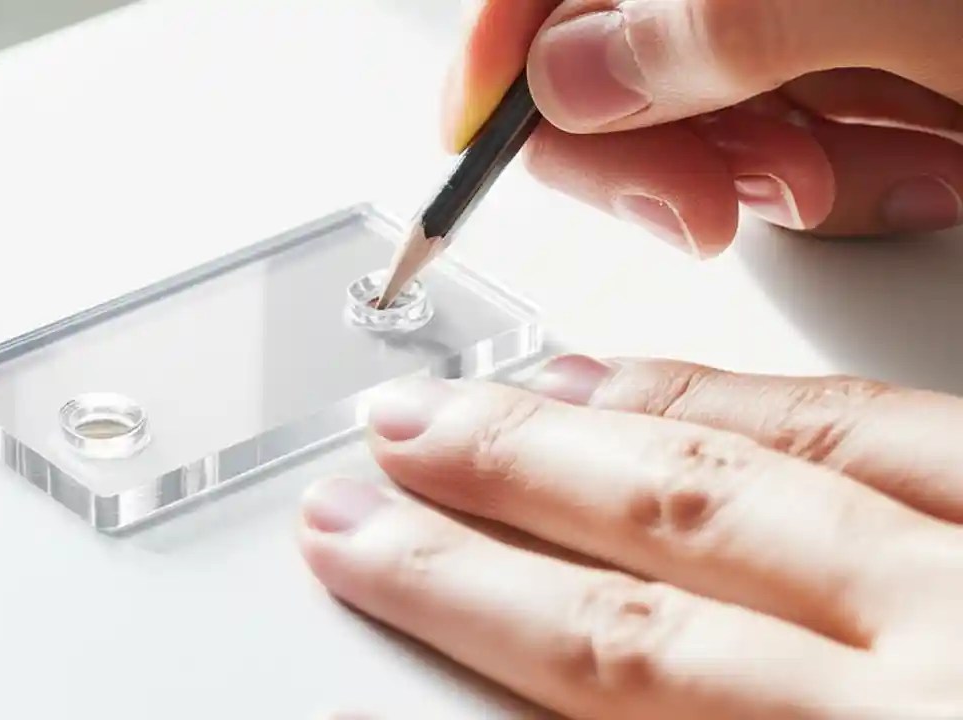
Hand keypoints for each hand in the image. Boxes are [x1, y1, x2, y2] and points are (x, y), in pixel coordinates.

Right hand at [298, 356, 962, 717]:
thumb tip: (532, 707)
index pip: (617, 689)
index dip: (460, 640)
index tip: (357, 629)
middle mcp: (938, 666)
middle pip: (648, 583)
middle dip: (478, 528)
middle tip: (361, 491)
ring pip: (738, 474)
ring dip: (572, 442)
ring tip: (457, 416)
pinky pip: (878, 424)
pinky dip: (737, 396)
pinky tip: (643, 384)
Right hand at [445, 0, 962, 254]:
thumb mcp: (900, 2)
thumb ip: (712, 24)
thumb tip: (564, 77)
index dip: (499, 52)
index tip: (467, 136)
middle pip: (609, 67)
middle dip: (649, 151)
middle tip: (709, 203)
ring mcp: (797, 32)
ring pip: (699, 131)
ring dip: (768, 185)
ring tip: (861, 174)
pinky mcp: (856, 80)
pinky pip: (790, 157)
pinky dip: (843, 191)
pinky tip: (924, 167)